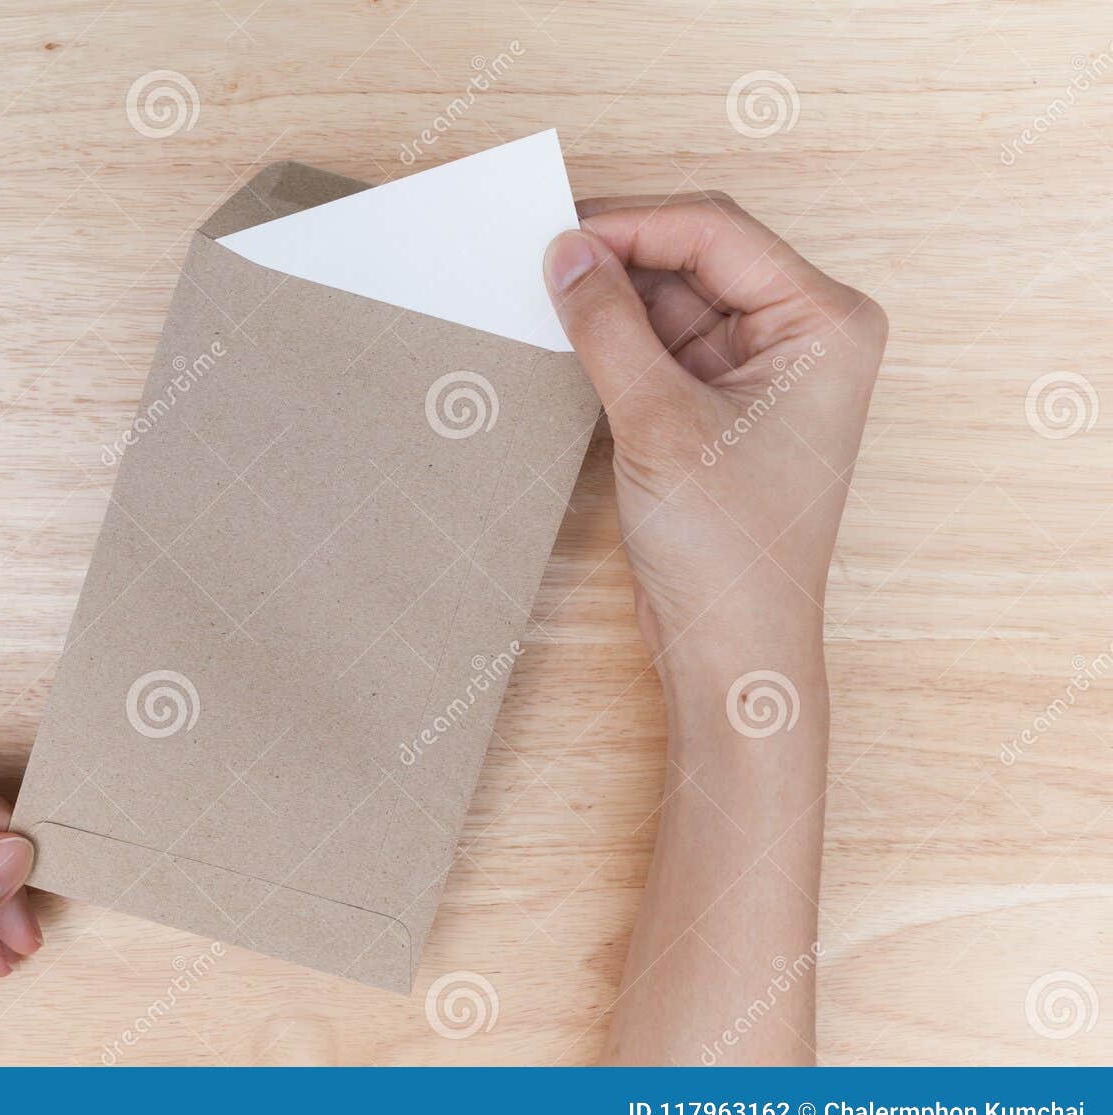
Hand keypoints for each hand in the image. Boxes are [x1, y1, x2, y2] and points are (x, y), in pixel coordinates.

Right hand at [543, 194, 886, 1063]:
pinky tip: (562, 335)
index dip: (630, 223)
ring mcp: (756, 370)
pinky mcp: (715, 404)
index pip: (716, 233)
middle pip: (692, 257)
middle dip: (614, 256)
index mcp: (823, 322)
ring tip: (537, 298)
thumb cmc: (729, 551)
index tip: (555, 232)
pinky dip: (610, 338)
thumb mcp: (659, 422)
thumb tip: (565, 253)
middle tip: (534, 256)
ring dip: (606, 298)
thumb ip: (608, 326)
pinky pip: (656, 343)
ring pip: (668, 298)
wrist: (732, 648)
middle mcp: (799, 334)